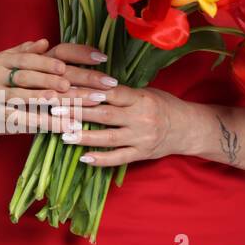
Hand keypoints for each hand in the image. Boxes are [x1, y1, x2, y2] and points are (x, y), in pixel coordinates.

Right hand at [0, 38, 117, 135]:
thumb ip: (20, 53)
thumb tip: (45, 42)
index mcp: (0, 60)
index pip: (34, 57)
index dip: (60, 60)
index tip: (87, 63)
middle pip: (35, 76)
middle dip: (67, 81)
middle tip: (97, 86)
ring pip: (29, 97)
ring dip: (57, 101)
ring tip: (81, 104)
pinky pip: (24, 119)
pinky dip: (46, 122)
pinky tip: (65, 126)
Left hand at [54, 85, 199, 166]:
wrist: (189, 128)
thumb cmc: (162, 105)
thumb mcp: (144, 92)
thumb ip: (120, 93)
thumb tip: (87, 85)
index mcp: (140, 98)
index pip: (110, 93)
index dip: (88, 91)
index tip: (66, 89)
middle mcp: (141, 118)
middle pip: (105, 114)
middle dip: (78, 112)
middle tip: (55, 109)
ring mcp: (141, 138)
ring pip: (109, 138)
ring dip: (84, 136)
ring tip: (63, 134)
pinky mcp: (142, 155)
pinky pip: (119, 158)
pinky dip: (101, 159)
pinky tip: (83, 158)